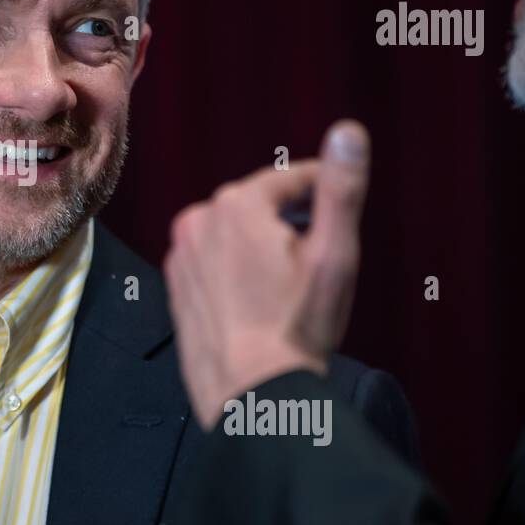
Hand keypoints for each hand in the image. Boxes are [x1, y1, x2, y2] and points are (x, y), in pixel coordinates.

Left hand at [163, 120, 370, 428]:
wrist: (253, 393)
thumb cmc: (297, 327)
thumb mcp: (334, 253)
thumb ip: (341, 188)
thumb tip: (349, 131)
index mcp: (236, 203)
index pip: (293, 179)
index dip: (324, 194)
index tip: (340, 211)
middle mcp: (198, 220)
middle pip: (261, 206)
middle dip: (291, 224)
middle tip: (318, 260)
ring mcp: (181, 254)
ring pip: (236, 234)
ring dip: (263, 247)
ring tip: (290, 286)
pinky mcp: (175, 285)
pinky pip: (214, 262)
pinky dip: (237, 270)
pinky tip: (260, 302)